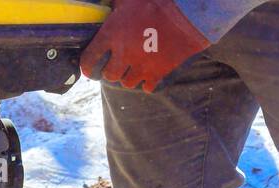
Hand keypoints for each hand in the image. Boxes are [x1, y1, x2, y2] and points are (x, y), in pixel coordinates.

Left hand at [81, 0, 210, 91]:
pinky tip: (150, 72)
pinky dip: (147, 82)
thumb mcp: (128, 0)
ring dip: (130, 76)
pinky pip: (147, 87)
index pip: (89, 62)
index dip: (88, 67)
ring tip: (135, 66)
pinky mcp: (159, 73)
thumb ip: (113, 5)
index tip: (92, 67)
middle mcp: (123, 54)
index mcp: (111, 36)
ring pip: (127, 83)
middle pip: (109, 76)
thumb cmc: (156, 1)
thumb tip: (105, 5)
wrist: (189, 11)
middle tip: (118, 64)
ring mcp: (141, 66)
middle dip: (112, 71)